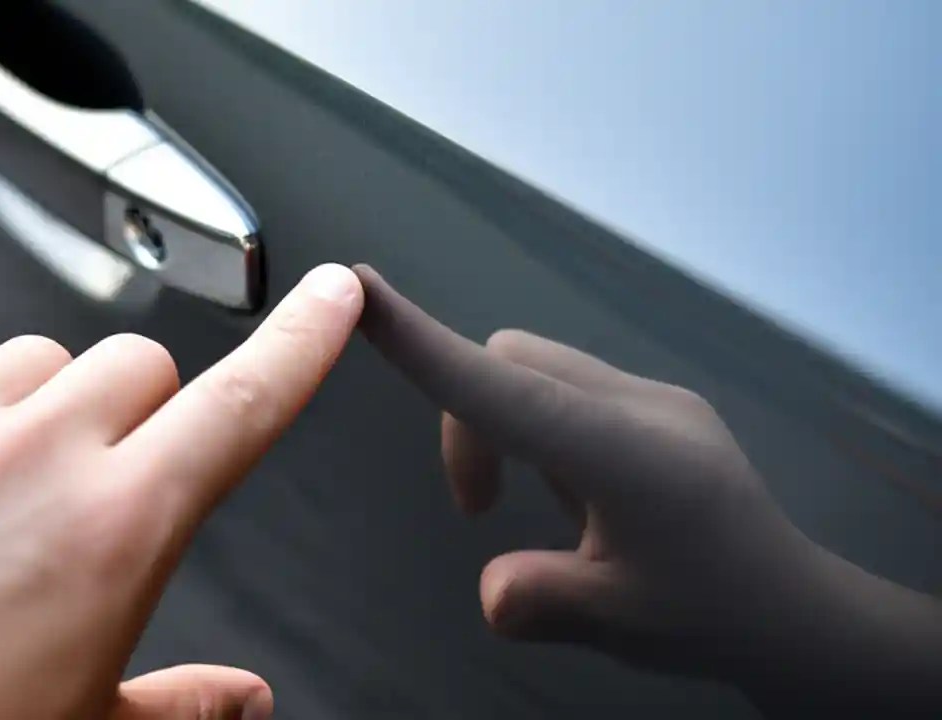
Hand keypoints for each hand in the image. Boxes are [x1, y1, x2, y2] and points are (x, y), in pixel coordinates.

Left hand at [0, 264, 363, 719]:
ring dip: (42, 411)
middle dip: (143, 411)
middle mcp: (28, 459)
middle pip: (138, 361)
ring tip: (1, 500)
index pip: (242, 403)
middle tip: (107, 486)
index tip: (333, 295)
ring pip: (33, 358)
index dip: (303, 341)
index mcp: (115, 530)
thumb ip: (184, 709)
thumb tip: (239, 702)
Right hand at [353, 265, 941, 711]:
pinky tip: (580, 500)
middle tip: (478, 509)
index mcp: (624, 453)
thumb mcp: (617, 624)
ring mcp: (655, 399)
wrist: (796, 609)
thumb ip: (540, 599)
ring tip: (546, 515)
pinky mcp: (661, 408)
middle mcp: (639, 405)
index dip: (423, 341)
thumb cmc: (709, 614)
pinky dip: (542, 431)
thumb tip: (491, 589)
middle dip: (469, 420)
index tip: (360, 288)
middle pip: (512, 359)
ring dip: (507, 427)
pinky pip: (571, 388)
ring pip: (538, 369)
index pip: (501, 387)